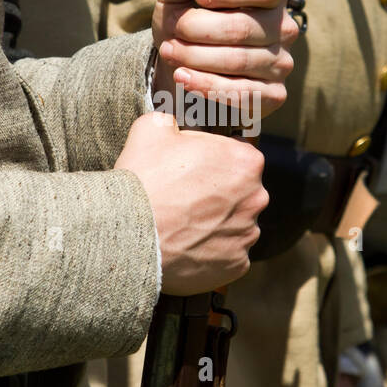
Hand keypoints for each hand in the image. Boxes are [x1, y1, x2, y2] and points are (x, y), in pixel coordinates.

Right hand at [116, 111, 266, 294]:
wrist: (129, 235)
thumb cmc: (144, 180)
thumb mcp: (151, 129)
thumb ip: (172, 120)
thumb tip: (172, 123)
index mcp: (246, 161)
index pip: (235, 155)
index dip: (210, 159)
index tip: (190, 168)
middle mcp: (257, 198)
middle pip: (239, 191)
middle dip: (217, 193)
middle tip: (183, 197)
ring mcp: (248, 234)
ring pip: (235, 224)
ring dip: (215, 223)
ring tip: (182, 225)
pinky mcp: (237, 265)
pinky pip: (228, 254)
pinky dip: (211, 251)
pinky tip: (187, 246)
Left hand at [151, 0, 296, 118]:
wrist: (189, 69)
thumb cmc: (190, 27)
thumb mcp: (178, 0)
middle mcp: (284, 28)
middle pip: (244, 27)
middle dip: (199, 30)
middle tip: (173, 33)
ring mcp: (282, 63)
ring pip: (239, 60)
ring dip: (197, 58)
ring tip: (170, 53)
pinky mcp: (273, 94)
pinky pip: (242, 92)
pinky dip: (207, 86)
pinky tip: (183, 77)